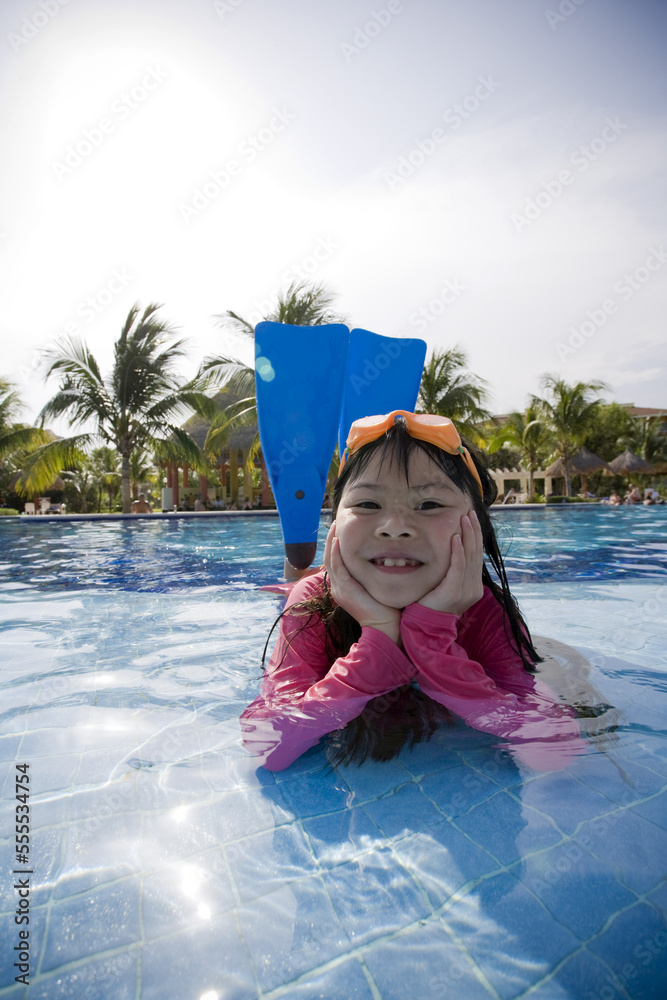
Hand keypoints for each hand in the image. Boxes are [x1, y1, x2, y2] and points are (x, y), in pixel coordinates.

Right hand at [324, 522, 401, 643]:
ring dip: (331, 542)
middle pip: (329, 558)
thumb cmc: (385, 607)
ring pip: (330, 560)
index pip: (335, 561)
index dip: (335, 545)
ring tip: (335, 526)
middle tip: (336, 523)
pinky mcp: (345, 590)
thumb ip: (372, 573)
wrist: (385, 626)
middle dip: (330, 539)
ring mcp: (339, 589)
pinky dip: (335, 553)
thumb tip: (382, 557)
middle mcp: (337, 587)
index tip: (340, 531)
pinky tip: (337, 541)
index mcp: (343, 586)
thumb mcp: (375, 586)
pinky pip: (337, 567)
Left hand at [417, 509, 483, 615]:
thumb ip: (452, 572)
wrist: (425, 626)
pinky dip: (457, 552)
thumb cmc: (431, 604)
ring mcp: (466, 590)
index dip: (475, 536)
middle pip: (475, 553)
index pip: (477, 556)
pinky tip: (456, 538)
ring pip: (469, 557)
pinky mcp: (454, 591)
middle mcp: (473, 588)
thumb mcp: (446, 586)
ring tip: (464, 519)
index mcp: (473, 586)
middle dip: (473, 531)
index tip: (471, 519)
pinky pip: (458, 567)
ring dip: (467, 535)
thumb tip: (452, 551)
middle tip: (469, 513)